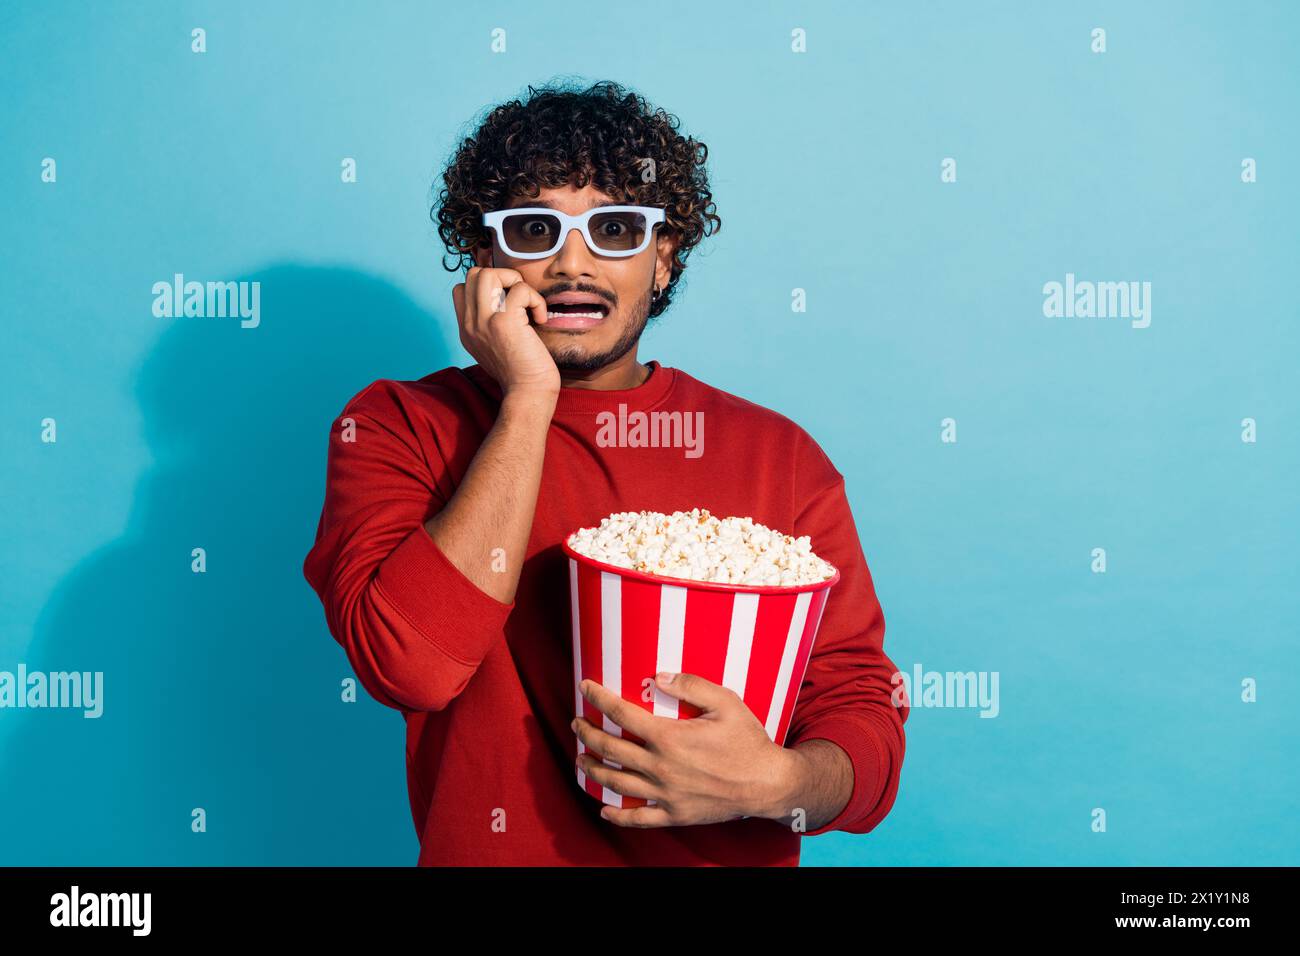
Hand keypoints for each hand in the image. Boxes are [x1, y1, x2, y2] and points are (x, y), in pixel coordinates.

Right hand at [452, 267, 558, 397]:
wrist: (528, 393)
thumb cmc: (520, 372)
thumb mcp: (494, 346)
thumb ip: (489, 324)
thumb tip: (504, 297)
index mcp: (466, 329)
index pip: (462, 289)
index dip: (488, 287)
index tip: (508, 304)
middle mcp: (470, 324)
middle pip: (473, 274)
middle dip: (501, 277)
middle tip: (519, 300)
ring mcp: (484, 321)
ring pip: (488, 274)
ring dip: (514, 281)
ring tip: (527, 303)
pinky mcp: (504, 322)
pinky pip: (520, 289)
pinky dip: (536, 300)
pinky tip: (540, 319)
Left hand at [571, 672, 798, 827]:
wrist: (768, 784)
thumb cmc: (748, 740)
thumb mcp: (725, 702)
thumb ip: (690, 686)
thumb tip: (658, 677)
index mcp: (669, 737)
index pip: (621, 714)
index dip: (599, 698)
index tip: (585, 687)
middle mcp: (660, 767)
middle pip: (610, 749)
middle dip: (587, 734)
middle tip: (577, 723)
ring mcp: (665, 794)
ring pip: (617, 783)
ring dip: (593, 770)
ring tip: (581, 759)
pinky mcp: (675, 814)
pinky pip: (638, 819)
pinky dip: (617, 815)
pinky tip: (604, 809)